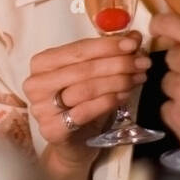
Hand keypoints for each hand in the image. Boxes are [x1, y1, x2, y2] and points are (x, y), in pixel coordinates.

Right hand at [25, 31, 148, 169]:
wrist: (74, 142)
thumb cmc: (82, 103)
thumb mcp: (94, 74)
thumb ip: (110, 54)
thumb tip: (135, 36)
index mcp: (42, 63)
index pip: (78, 49)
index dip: (107, 45)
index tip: (133, 43)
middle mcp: (35, 84)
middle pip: (83, 69)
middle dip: (117, 64)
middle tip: (143, 63)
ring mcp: (41, 108)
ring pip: (86, 89)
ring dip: (118, 81)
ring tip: (139, 77)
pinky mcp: (51, 129)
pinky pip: (84, 111)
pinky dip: (108, 101)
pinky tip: (125, 95)